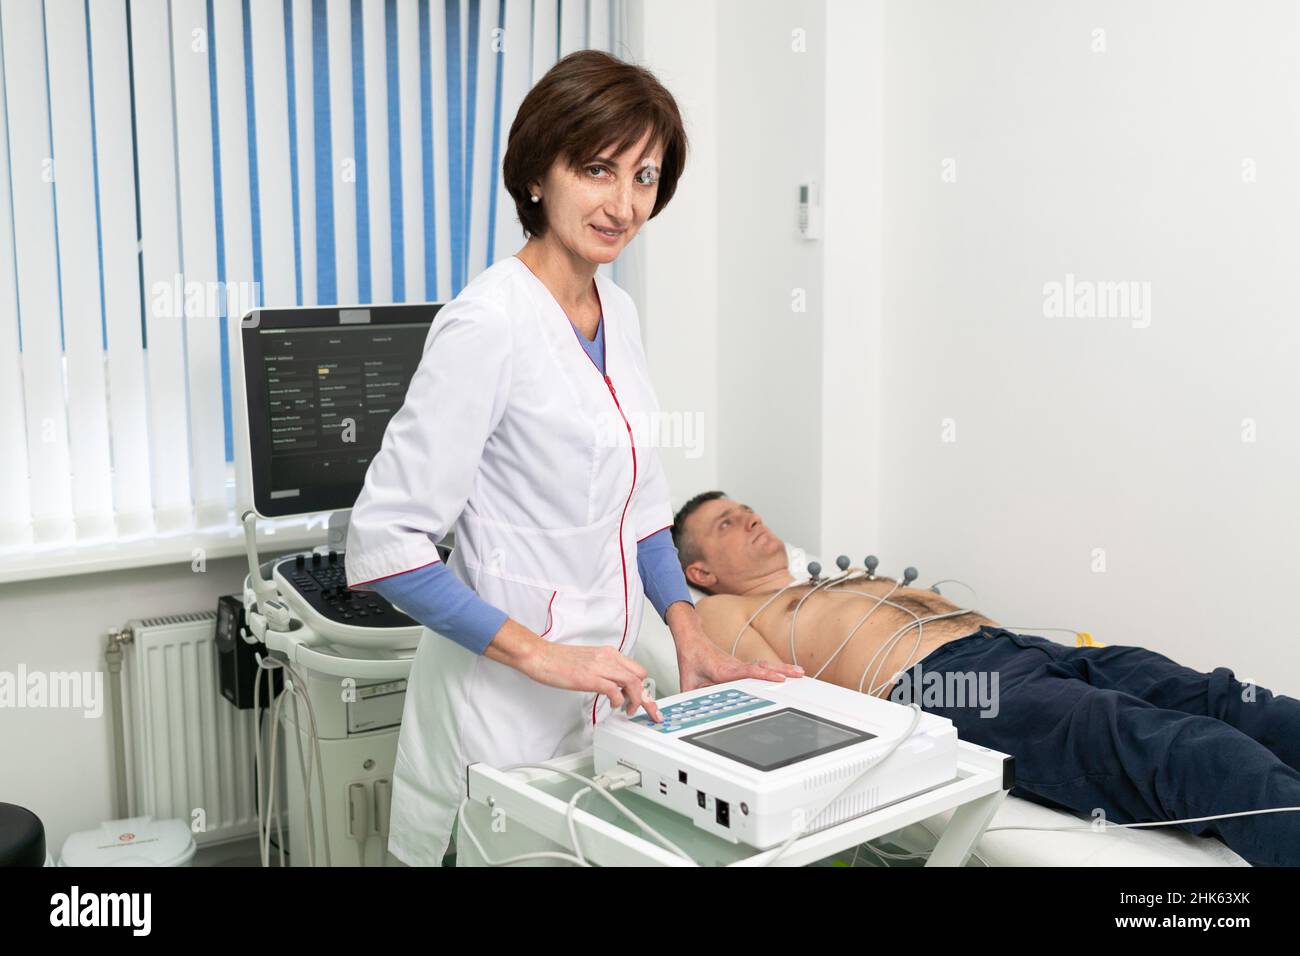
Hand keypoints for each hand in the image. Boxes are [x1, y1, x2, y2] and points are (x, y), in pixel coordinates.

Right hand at [517, 641, 662, 721]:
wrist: (540, 656)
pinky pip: (615, 690)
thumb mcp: (589, 661)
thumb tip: (614, 685)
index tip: (648, 700)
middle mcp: (608, 657)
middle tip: (644, 710)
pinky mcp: (590, 678)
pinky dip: (618, 701)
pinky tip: (613, 705)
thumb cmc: (559, 660)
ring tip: (628, 710)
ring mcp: (600, 667)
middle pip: (640, 676)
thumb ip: (604, 670)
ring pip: (633, 682)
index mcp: (608, 653)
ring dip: (635, 700)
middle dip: (645, 696)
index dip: (644, 687)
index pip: (636, 669)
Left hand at [676, 634, 803, 692]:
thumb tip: (693, 714)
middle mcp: (735, 666)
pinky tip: (787, 671)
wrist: (692, 641)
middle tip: (798, 674)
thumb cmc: (691, 660)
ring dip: (783, 668)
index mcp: (723, 670)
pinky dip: (776, 667)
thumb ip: (691, 698)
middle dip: (781, 670)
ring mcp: (740, 665)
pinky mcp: (741, 666)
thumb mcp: (688, 683)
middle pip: (762, 667)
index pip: (747, 672)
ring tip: (800, 672)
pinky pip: (761, 666)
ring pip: (764, 665)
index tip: (779, 677)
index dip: (764, 674)